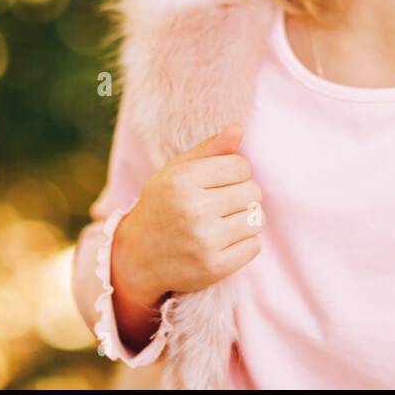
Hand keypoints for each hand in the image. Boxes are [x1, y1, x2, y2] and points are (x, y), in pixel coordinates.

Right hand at [112, 122, 264, 303]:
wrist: (136, 258)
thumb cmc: (162, 206)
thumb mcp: (175, 171)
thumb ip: (209, 149)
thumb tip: (238, 127)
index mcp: (182, 180)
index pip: (240, 165)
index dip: (235, 172)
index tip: (220, 183)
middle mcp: (193, 209)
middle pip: (252, 191)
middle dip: (243, 195)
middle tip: (222, 203)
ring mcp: (205, 240)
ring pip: (257, 218)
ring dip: (247, 219)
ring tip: (225, 221)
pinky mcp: (215, 267)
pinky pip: (254, 246)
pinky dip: (245, 243)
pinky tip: (224, 241)